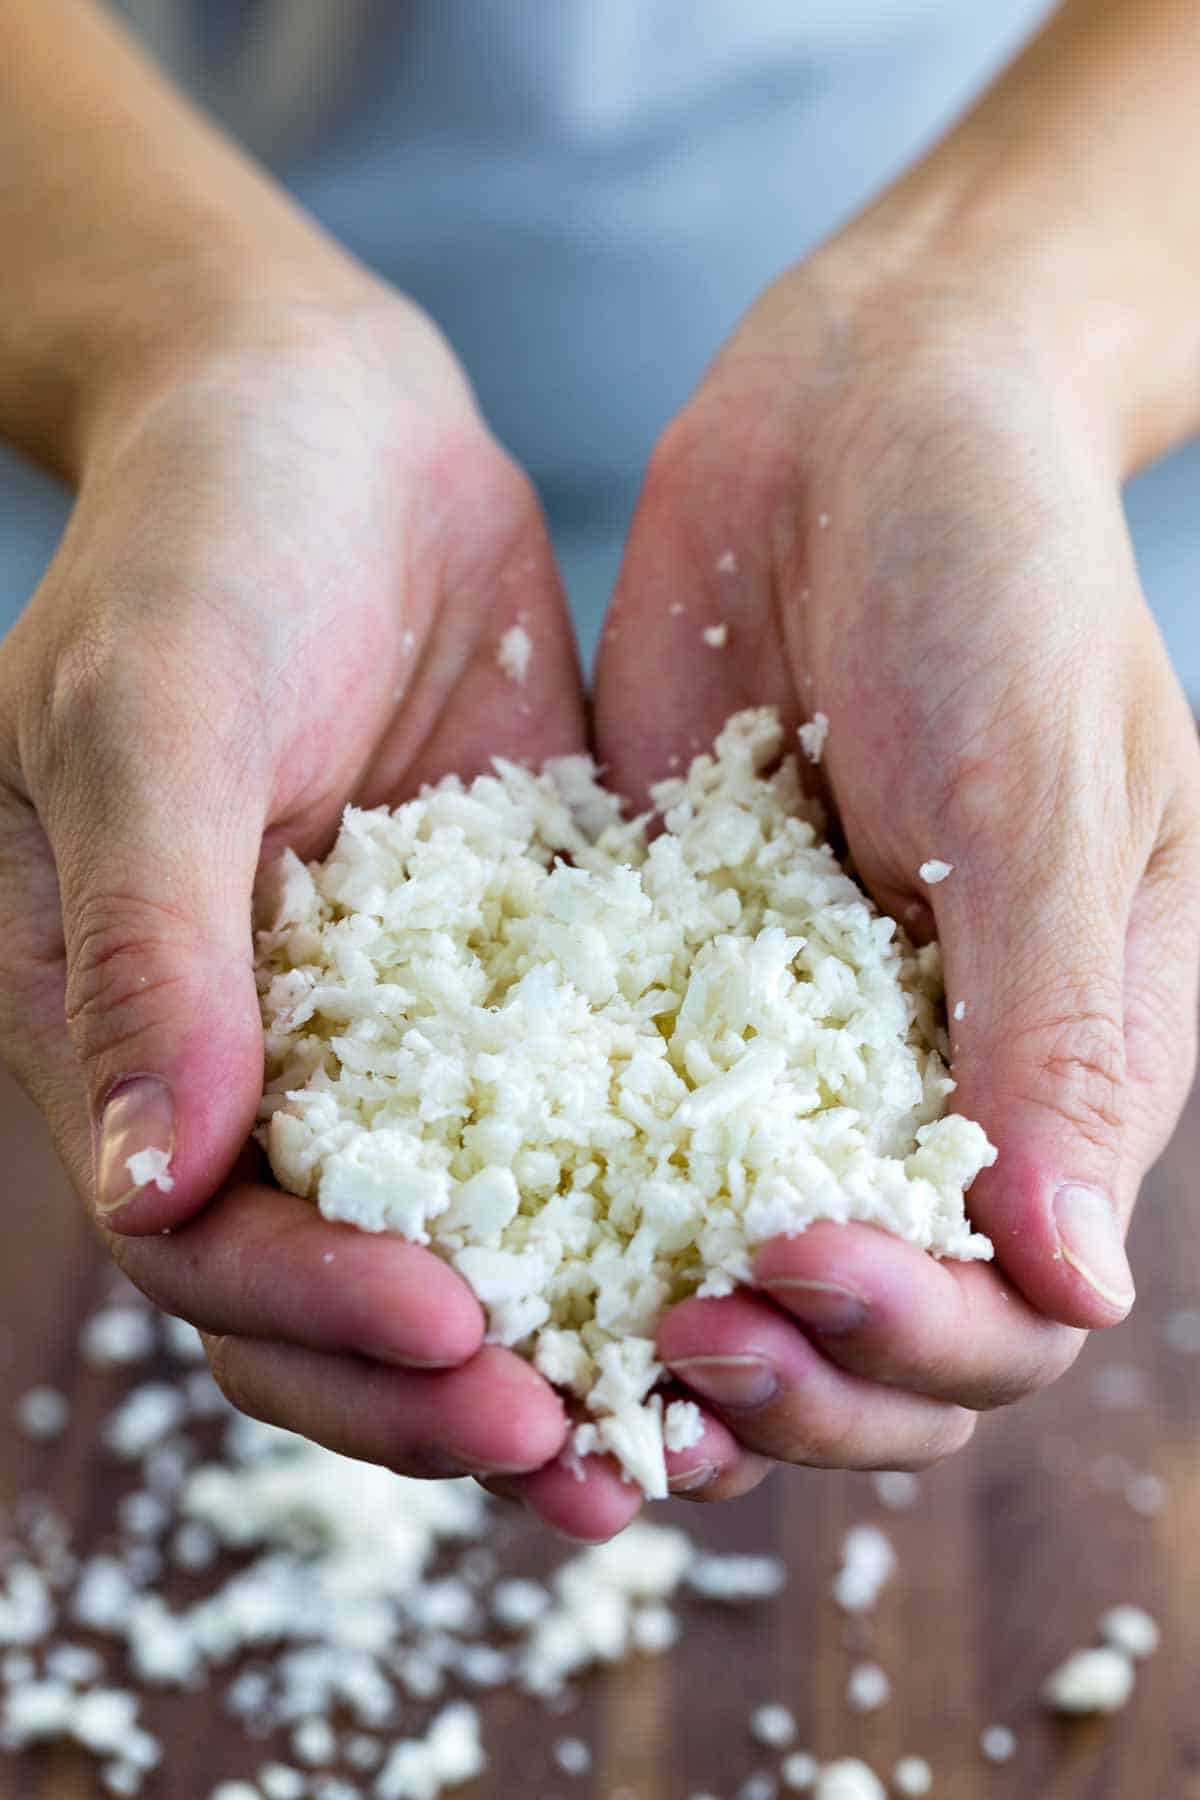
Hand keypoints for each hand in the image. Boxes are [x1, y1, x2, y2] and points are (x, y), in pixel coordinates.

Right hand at [0, 282, 608, 1514]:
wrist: (326, 423)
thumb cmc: (202, 539)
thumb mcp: (155, 715)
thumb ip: (143, 944)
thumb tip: (151, 1182)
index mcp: (119, 1031)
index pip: (197, 1242)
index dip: (314, 1312)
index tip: (454, 1335)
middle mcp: (247, 1062)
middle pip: (322, 1291)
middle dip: (437, 1381)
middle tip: (578, 1443)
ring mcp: (381, 1031)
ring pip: (450, 1238)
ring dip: (543, 1341)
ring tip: (662, 1428)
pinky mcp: (502, 978)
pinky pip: (558, 1121)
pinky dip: (623, 1208)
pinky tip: (723, 1262)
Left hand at [581, 229, 1199, 1509]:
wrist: (867, 417)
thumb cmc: (1002, 578)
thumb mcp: (1048, 794)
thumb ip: (1052, 1032)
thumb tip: (1071, 1287)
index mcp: (1059, 1067)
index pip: (1009, 1304)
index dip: (906, 1340)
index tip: (783, 1269)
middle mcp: (923, 1085)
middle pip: (869, 1331)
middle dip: (782, 1375)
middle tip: (663, 1347)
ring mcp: (785, 1047)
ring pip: (731, 1265)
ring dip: (658, 1335)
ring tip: (564, 1356)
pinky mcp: (667, 980)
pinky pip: (616, 1129)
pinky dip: (562, 1205)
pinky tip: (477, 1236)